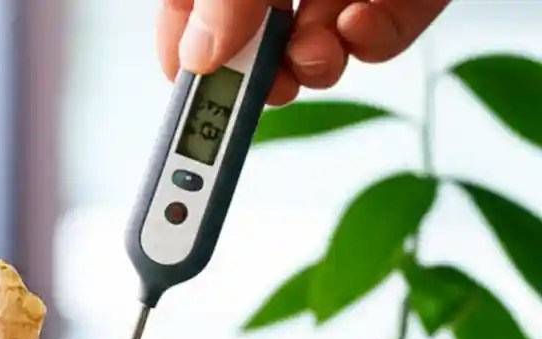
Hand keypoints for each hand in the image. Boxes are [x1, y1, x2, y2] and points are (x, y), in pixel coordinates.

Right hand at [157, 0, 451, 104]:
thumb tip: (199, 53)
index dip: (184, 36)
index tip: (189, 80)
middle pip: (256, 21)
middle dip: (257, 63)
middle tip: (260, 86)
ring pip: (321, 33)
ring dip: (312, 59)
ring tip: (316, 54)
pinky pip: (386, 24)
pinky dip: (373, 37)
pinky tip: (360, 24)